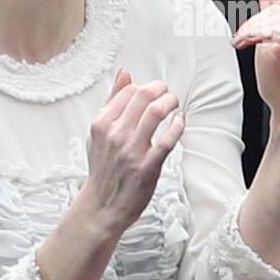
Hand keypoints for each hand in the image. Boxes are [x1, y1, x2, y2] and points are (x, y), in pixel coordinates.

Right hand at [79, 69, 185, 235]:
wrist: (102, 206)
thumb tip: (124, 73)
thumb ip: (112, 102)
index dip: (145, 86)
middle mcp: (115, 134)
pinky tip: (180, 120)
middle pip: (143, 96)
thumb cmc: (104, 168)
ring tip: (174, 104)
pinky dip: (177, 125)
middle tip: (167, 94)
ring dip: (170, 102)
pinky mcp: (147, 166)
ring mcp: (131, 150)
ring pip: (155, 113)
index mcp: (102, 124)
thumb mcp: (100, 132)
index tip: (153, 92)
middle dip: (161, 89)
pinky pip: (168, 140)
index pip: (128, 91)